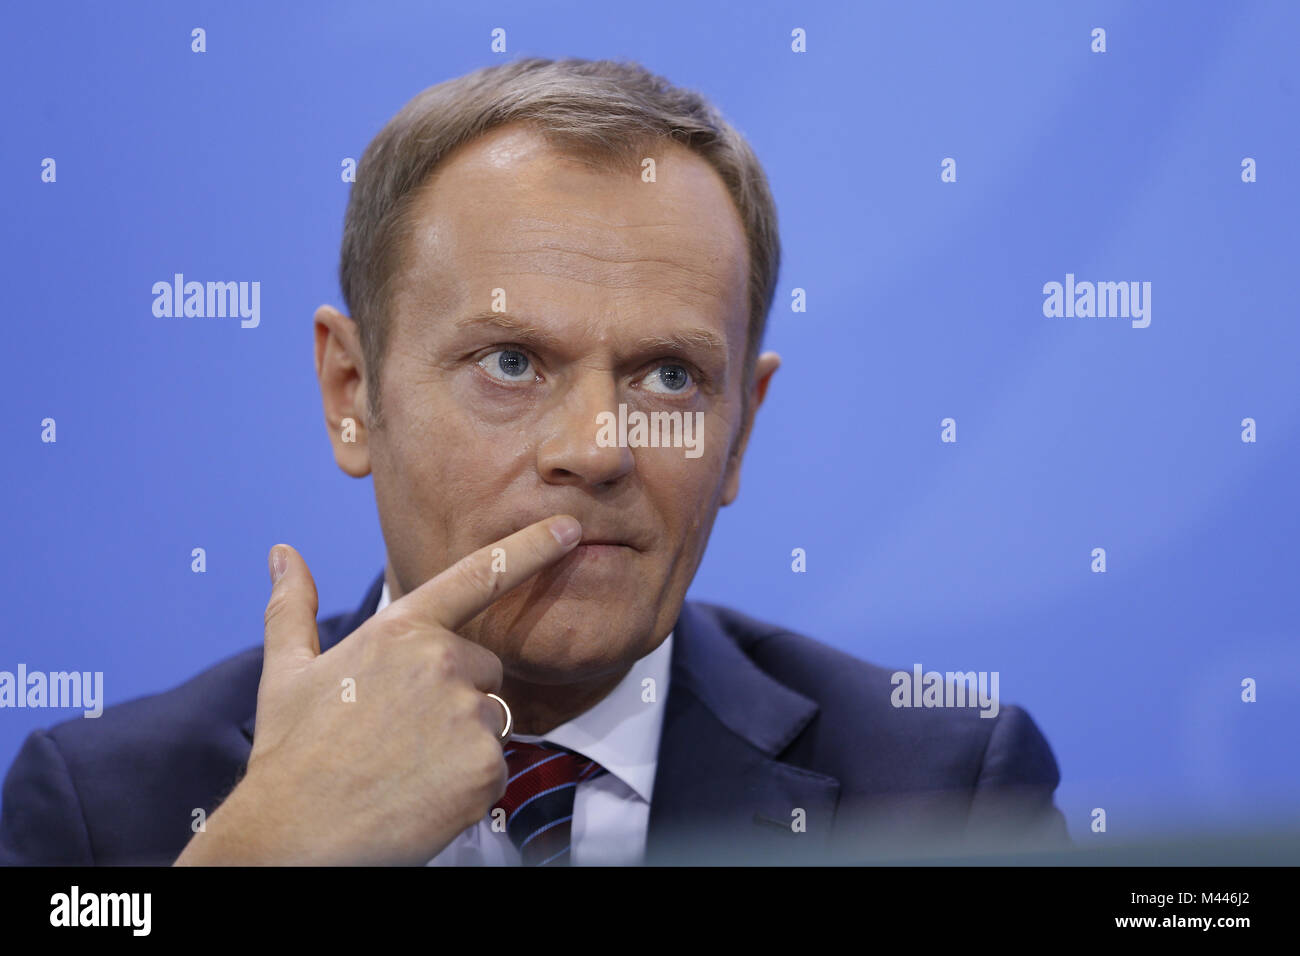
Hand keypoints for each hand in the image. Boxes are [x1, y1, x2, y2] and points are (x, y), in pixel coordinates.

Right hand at [174, 514, 582, 864]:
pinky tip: (423, 795)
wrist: (294, 839)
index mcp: (401, 631)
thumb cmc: (291, 756)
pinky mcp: (486, 769)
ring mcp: (468, 717)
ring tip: (407, 766)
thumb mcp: (287, 673)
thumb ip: (293, 607)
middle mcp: (442, 663)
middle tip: (404, 733)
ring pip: (491, 719)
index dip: (531, 547)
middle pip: (485, 668)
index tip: (568, 528)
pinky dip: (468, 784)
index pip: (479, 575)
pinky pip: (495, 767)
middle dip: (458, 694)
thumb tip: (283, 553)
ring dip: (463, 740)